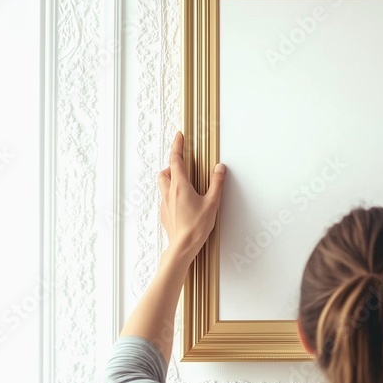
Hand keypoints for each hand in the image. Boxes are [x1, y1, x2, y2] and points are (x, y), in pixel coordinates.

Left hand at [157, 131, 226, 256]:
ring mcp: (165, 203)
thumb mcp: (212, 203)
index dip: (177, 146)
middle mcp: (169, 192)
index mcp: (180, 186)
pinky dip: (172, 193)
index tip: (179, 136)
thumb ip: (216, 183)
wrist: (182, 247)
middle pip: (166, 171)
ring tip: (185, 183)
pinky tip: (183, 201)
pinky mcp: (164, 213)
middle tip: (185, 165)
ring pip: (163, 183)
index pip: (176, 160)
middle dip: (173, 165)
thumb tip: (219, 168)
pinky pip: (165, 197)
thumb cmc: (196, 227)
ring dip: (170, 178)